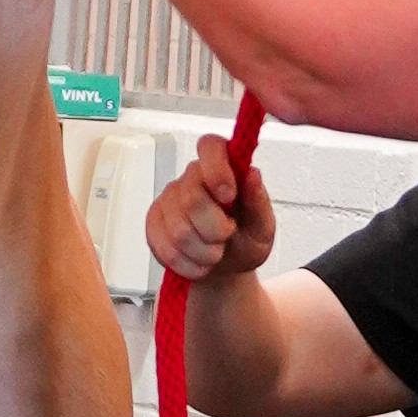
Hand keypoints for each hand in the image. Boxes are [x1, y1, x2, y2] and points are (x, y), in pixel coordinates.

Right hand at [147, 135, 275, 281]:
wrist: (225, 270)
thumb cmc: (245, 242)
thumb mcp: (263, 227)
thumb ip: (258, 201)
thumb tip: (252, 174)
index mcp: (223, 168)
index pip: (210, 146)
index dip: (216, 169)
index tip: (229, 196)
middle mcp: (193, 178)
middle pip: (193, 199)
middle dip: (215, 230)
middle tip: (226, 236)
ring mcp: (169, 198)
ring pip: (179, 229)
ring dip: (203, 251)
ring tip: (214, 252)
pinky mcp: (154, 222)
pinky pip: (165, 247)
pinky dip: (187, 263)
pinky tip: (198, 260)